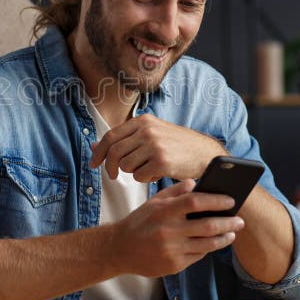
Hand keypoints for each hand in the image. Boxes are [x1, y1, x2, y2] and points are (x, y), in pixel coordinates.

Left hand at [89, 113, 225, 181]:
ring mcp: (155, 145)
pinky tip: (158, 173)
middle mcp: (147, 130)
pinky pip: (139, 176)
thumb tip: (93, 146)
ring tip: (148, 168)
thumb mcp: (151, 134)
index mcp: (143, 121)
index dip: (98, 152)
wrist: (205, 153)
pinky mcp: (162, 161)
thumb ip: (125, 139)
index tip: (93, 164)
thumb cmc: (176, 145)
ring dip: (133, 172)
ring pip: (125, 166)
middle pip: (114, 152)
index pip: (110, 136)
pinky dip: (145, 179)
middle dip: (110, 167)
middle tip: (112, 176)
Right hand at [111, 180, 243, 276]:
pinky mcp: (174, 265)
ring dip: (224, 238)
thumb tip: (195, 182)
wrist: (119, 249)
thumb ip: (175, 192)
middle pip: (207, 225)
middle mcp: (169, 231)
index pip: (196, 201)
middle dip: (228, 222)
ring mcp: (172, 250)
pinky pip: (198, 256)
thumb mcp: (153, 202)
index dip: (216, 200)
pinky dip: (208, 248)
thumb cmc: (139, 222)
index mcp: (164, 211)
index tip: (230, 200)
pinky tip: (214, 243)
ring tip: (232, 232)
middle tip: (239, 220)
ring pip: (207, 244)